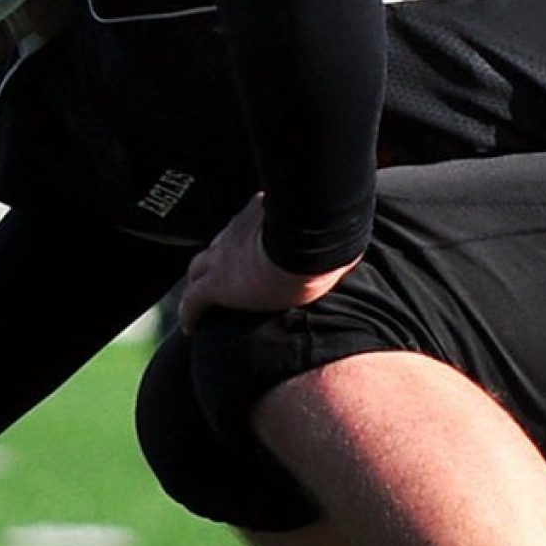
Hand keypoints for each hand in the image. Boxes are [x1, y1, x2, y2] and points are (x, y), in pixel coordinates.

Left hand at [179, 193, 360, 331]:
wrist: (307, 240)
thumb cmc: (326, 230)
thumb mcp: (330, 227)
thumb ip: (333, 234)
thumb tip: (355, 241)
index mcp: (262, 216)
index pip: (247, 226)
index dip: (245, 241)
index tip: (252, 252)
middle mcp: (238, 232)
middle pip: (217, 247)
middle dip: (216, 262)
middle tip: (222, 279)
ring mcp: (224, 257)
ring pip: (198, 271)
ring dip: (199, 285)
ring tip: (203, 305)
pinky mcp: (217, 284)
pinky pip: (193, 302)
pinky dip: (190, 314)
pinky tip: (190, 328)